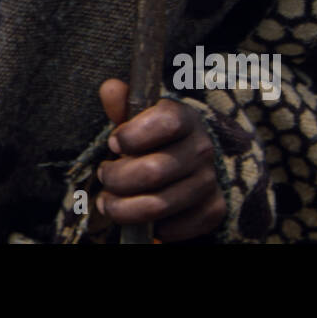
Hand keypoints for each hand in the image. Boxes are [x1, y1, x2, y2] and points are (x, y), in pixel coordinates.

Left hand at [95, 79, 225, 240]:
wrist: (193, 162)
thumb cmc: (156, 137)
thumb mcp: (141, 116)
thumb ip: (123, 104)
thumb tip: (110, 89)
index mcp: (185, 118)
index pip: (165, 122)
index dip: (132, 135)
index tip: (113, 143)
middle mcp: (202, 149)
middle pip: (153, 171)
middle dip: (116, 178)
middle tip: (104, 175)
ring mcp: (209, 182)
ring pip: (158, 205)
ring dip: (123, 208)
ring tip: (108, 202)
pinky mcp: (213, 211)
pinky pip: (173, 229)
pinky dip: (149, 228)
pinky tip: (138, 215)